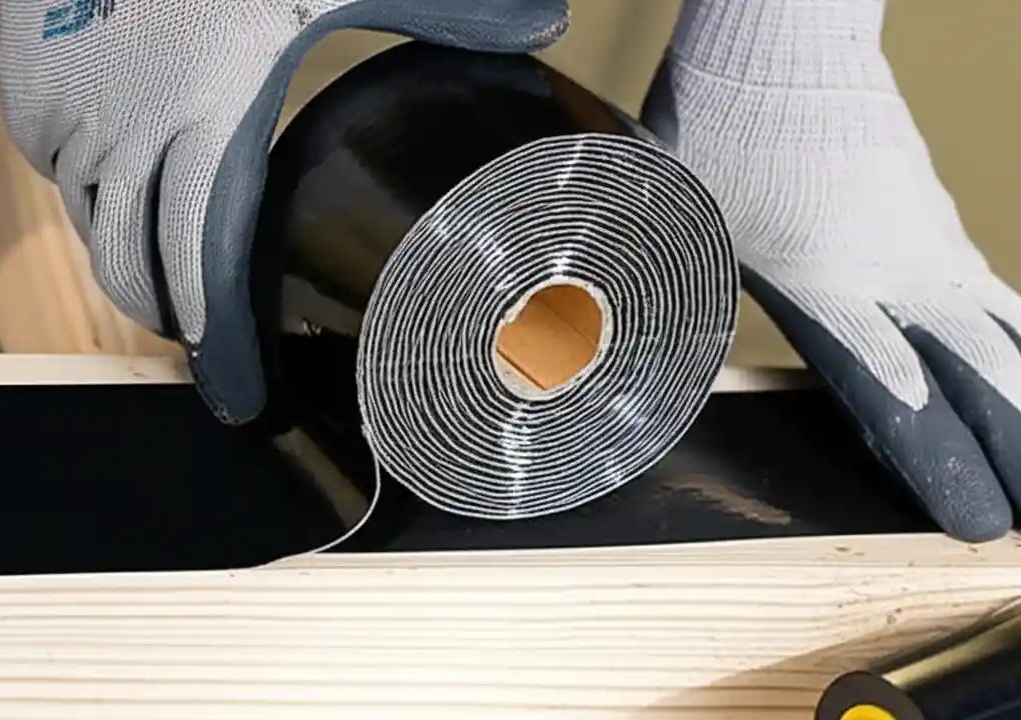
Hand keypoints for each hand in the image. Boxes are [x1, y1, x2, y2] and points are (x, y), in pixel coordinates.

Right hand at [0, 0, 569, 422]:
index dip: (221, 348)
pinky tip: (135, 171)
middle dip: (175, 316)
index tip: (238, 395)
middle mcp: (123, 138)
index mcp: (208, 124)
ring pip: (94, 228)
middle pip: (133, 276)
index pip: (203, 274)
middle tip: (216, 334)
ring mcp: (62, 121)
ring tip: (180, 259)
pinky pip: (58, 173)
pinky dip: (96, 188)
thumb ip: (448, 6)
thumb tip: (547, 25)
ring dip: (136, 252)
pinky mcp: (23, 97)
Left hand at [646, 56, 1019, 541]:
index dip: (935, 456)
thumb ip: (663, 294)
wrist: (778, 47)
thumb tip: (602, 345)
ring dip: (1020, 402)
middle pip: (972, 371)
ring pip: (993, 333)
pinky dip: (1013, 340)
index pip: (892, 387)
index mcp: (824, 279)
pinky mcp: (931, 219)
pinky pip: (986, 293)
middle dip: (1004, 446)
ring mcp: (922, 241)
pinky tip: (1017, 363)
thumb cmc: (719, 131)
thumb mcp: (674, 224)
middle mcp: (891, 268)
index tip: (974, 513)